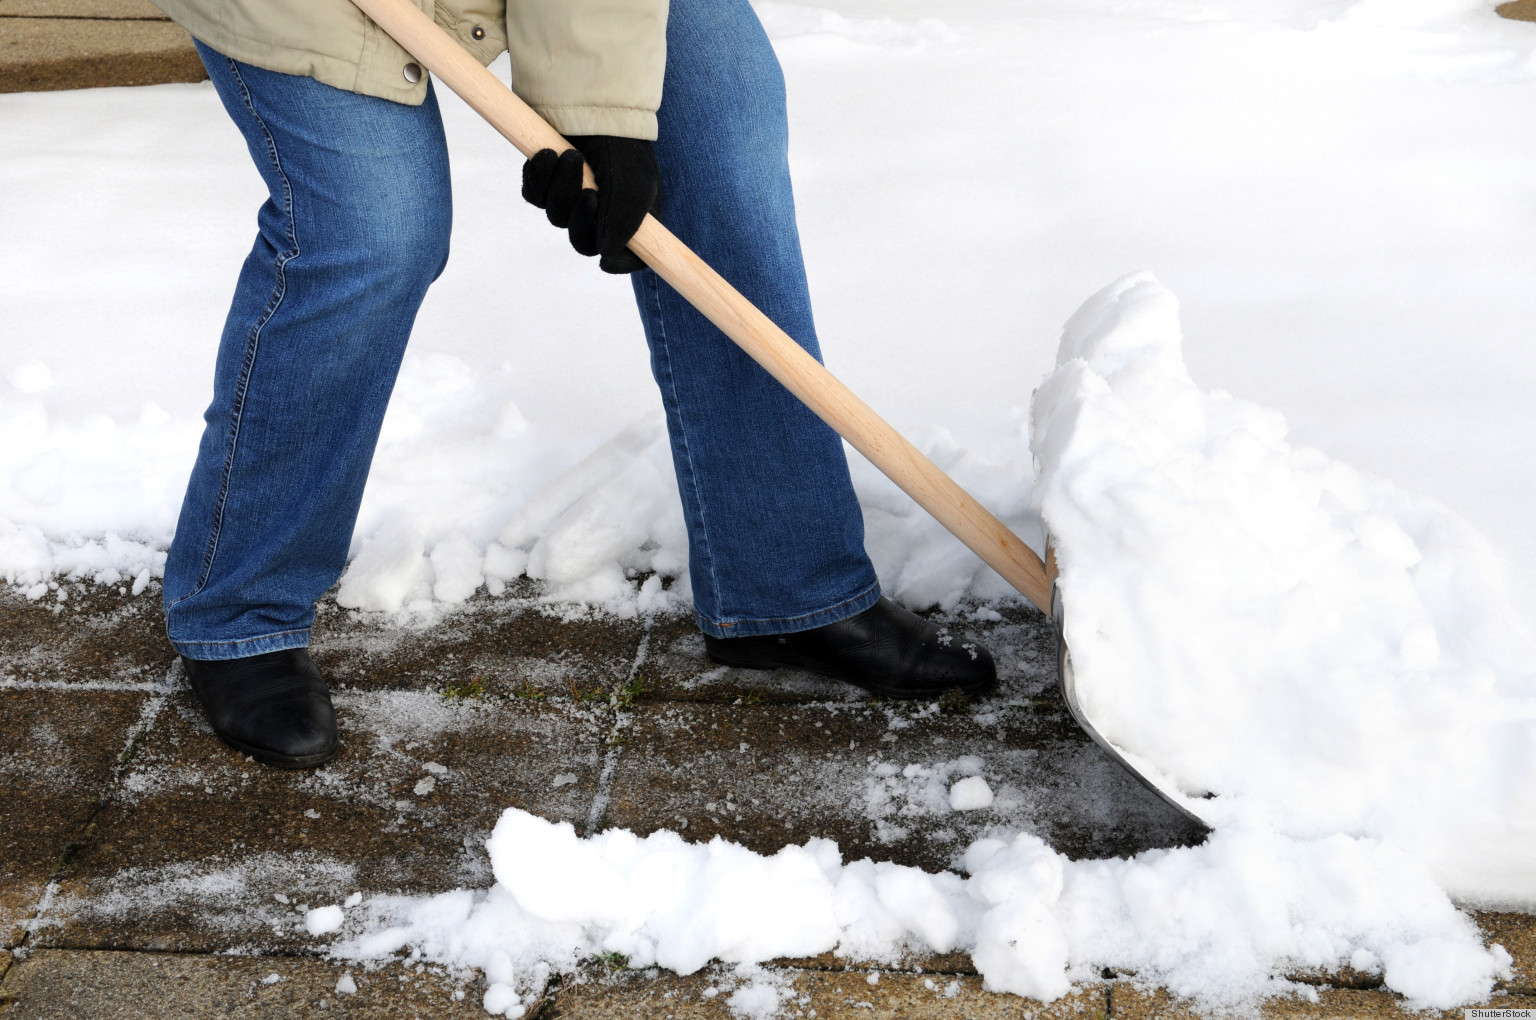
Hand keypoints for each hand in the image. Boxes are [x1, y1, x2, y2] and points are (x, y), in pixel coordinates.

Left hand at [522, 135, 659, 273]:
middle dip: (581, 219)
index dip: (618, 263)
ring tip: (571, 155)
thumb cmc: (622, 144)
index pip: (627, 256)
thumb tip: (604, 253)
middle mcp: (600, 212)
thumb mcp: (635, 182)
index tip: (607, 258)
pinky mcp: (544, 181)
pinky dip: (538, 176)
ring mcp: (569, 197)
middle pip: (582, 241)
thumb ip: (624, 219)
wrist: (593, 100)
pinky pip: (532, 194)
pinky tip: (546, 153)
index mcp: (631, 216)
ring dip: (560, 189)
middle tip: (589, 193)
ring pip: (555, 216)